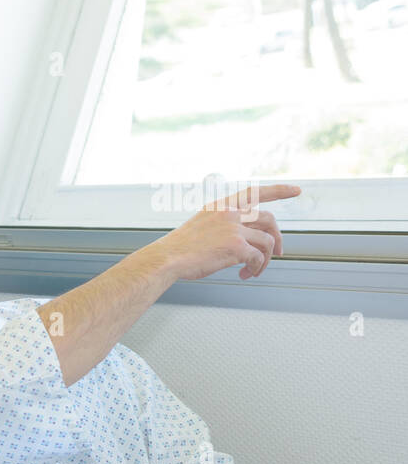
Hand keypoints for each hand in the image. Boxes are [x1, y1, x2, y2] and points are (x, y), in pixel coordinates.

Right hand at [154, 184, 296, 281]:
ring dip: (265, 259)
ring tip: (253, 270)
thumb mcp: (202, 226)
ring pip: (267, 242)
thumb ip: (225, 226)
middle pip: (269, 220)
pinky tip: (245, 274)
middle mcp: (230, 213)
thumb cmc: (180, 248)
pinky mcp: (236, 246)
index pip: (256, 192)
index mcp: (221, 206)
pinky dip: (256, 268)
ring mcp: (234, 228)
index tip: (296, 190)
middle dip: (278, 238)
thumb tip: (247, 242)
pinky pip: (258, 258)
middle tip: (278, 252)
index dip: (279, 190)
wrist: (167, 258)